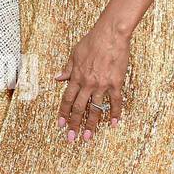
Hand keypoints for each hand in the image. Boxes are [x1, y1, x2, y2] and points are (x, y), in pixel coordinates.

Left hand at [54, 20, 129, 142]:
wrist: (110, 35)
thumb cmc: (92, 41)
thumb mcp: (74, 54)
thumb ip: (67, 68)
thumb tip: (57, 78)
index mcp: (76, 76)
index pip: (67, 99)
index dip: (63, 112)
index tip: (60, 124)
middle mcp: (87, 83)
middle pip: (79, 108)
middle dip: (74, 124)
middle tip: (71, 138)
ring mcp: (102, 84)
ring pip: (95, 108)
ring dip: (91, 124)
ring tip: (89, 137)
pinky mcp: (116, 83)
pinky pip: (115, 101)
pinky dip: (114, 113)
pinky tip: (113, 124)